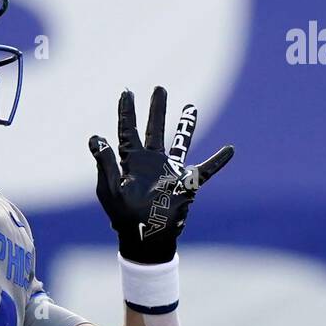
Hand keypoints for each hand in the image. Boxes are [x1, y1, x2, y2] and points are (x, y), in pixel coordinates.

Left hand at [88, 86, 233, 264]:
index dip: (127, 112)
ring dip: (186, 125)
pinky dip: (218, 161)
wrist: (144, 237)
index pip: (128, 131)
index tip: (127, 92)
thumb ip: (105, 162)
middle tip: (159, 88)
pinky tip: (229, 150)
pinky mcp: (185, 184)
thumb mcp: (110, 188)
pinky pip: (205, 170)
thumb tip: (95, 137)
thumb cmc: (123, 216)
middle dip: (157, 109)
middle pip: (155, 129)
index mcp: (131, 161)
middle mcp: (151, 162)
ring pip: (180, 142)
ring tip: (191, 107)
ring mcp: (170, 171)